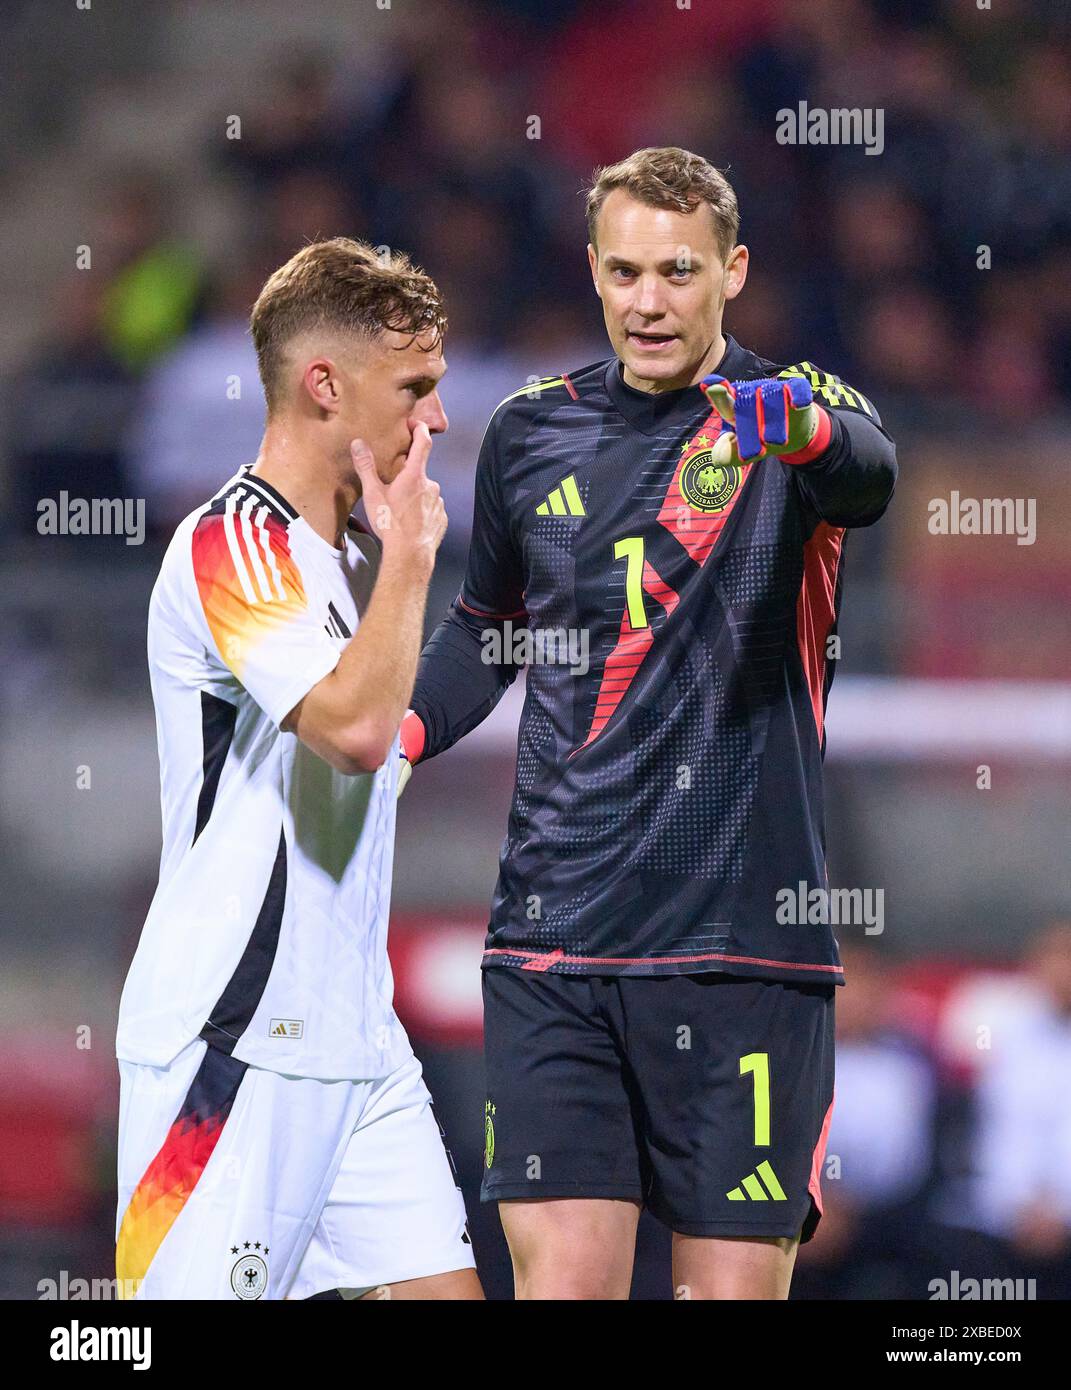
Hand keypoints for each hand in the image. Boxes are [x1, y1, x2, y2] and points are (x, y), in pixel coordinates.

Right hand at [351, 426, 446, 566]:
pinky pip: (431, 509)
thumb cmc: (390, 523)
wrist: (410, 555)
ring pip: (425, 492)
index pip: (423, 442)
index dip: (420, 429)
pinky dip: (422, 511)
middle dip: (408, 476)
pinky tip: (410, 522)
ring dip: (415, 495)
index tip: (415, 424)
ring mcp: (438, 502)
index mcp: (415, 475)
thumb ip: (366, 467)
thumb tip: (357, 443)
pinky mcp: (442, 518)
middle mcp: (431, 485)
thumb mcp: (373, 494)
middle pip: (420, 472)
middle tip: (392, 487)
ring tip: (399, 510)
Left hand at [701, 374, 820, 462]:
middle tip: (753, 454)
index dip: (717, 393)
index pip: (724, 400)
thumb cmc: (760, 440)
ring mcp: (774, 388)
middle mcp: (752, 392)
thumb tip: (718, 458)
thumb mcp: (744, 451)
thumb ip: (728, 455)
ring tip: (776, 443)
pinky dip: (797, 395)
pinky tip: (797, 405)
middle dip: (748, 430)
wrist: (792, 435)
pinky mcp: (795, 389)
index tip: (709, 384)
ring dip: (774, 421)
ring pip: (772, 396)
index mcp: (735, 406)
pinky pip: (797, 387)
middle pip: (746, 403)